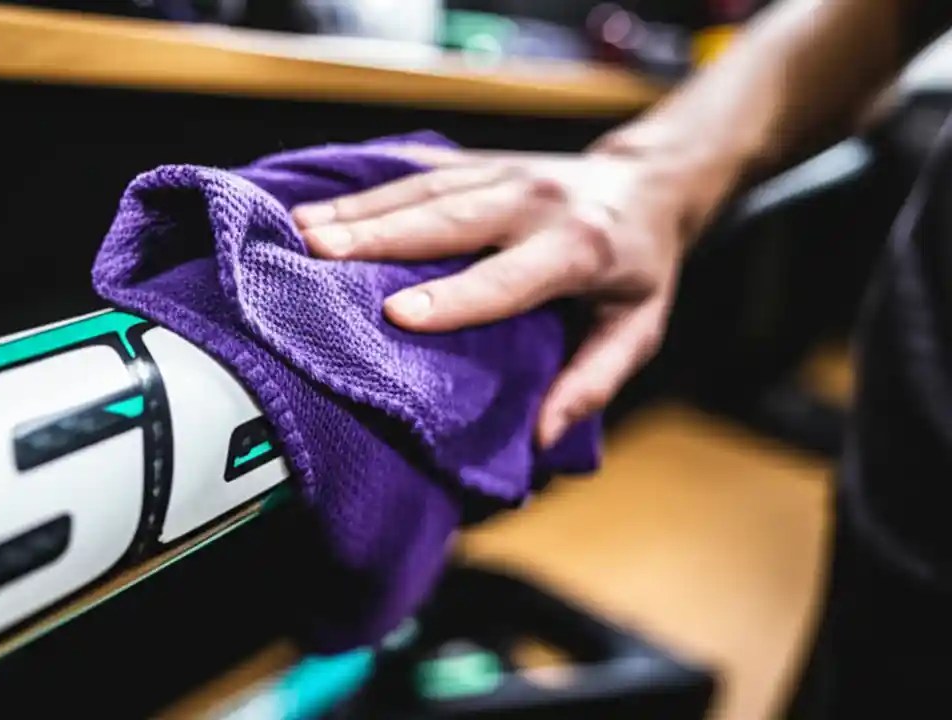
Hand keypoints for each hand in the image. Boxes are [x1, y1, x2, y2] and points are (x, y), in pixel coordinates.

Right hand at [291, 144, 702, 447]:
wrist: (649, 182)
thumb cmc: (641, 268)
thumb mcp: (638, 329)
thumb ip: (592, 381)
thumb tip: (541, 439)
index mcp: (579, 250)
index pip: (507, 279)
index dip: (453, 297)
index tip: (396, 314)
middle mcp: (535, 202)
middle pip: (449, 220)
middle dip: (379, 235)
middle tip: (316, 253)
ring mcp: (503, 173)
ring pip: (423, 190)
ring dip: (358, 209)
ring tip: (301, 228)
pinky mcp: (479, 162)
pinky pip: (419, 171)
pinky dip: (365, 186)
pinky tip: (320, 200)